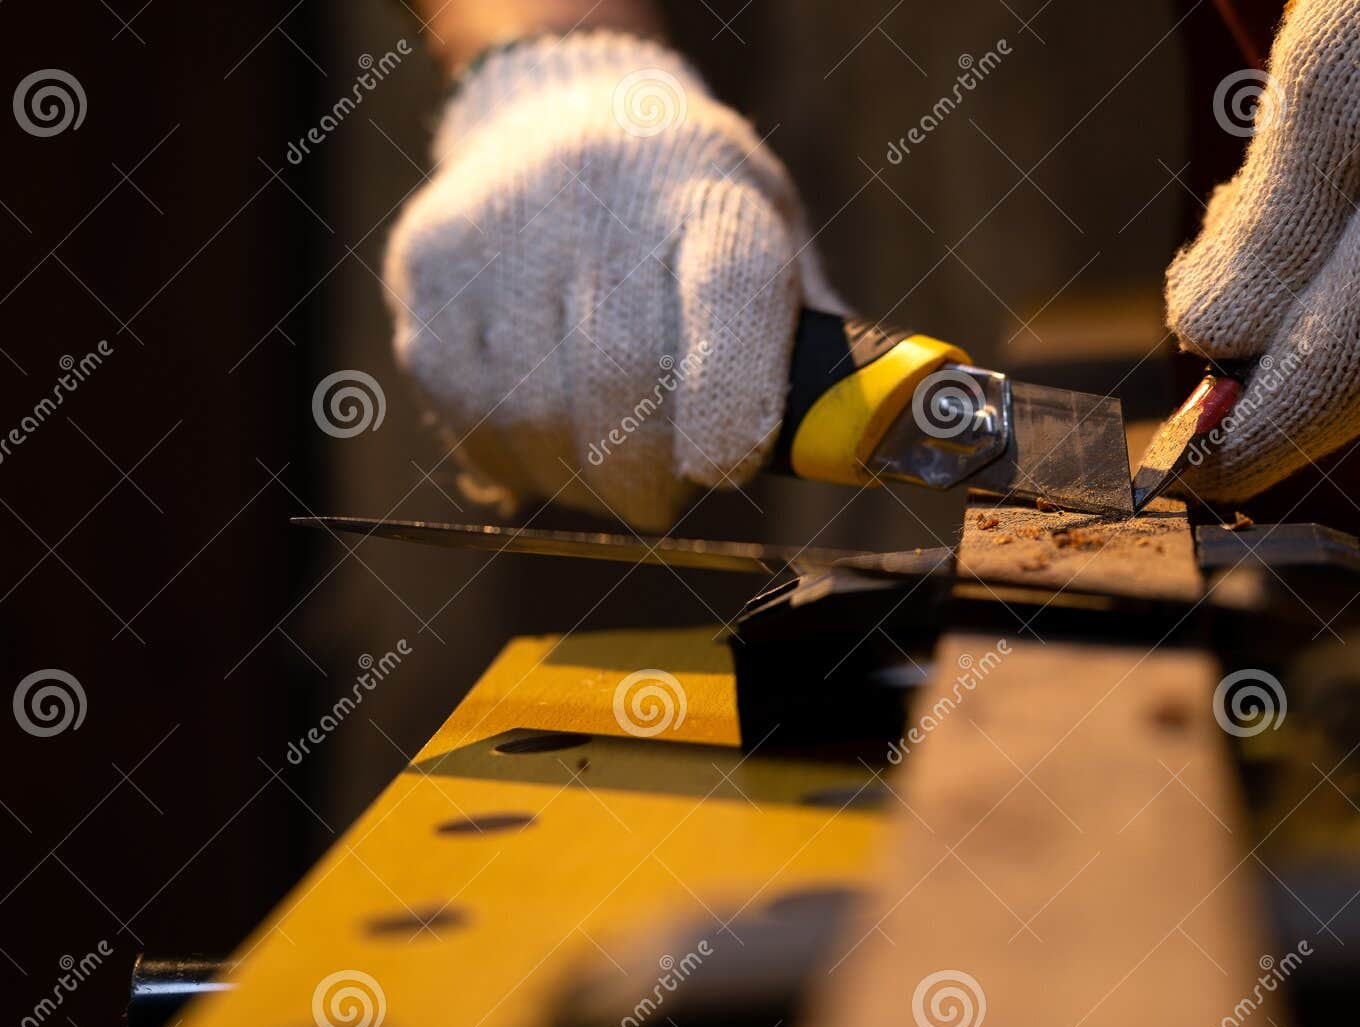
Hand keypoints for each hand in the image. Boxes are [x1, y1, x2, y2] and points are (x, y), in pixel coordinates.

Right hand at [385, 32, 837, 527]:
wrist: (554, 114)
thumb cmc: (687, 215)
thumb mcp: (770, 244)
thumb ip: (807, 350)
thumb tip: (846, 454)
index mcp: (712, 192)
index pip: (728, 293)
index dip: (727, 398)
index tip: (723, 469)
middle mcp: (601, 197)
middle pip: (617, 378)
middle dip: (644, 476)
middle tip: (661, 495)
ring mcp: (502, 229)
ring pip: (532, 414)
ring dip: (574, 478)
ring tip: (599, 468)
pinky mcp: (429, 266)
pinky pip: (463, 411)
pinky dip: (507, 456)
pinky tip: (535, 441)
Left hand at [1165, 0, 1359, 500]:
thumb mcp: (1328, 100)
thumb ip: (1265, 239)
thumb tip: (1210, 339)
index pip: (1303, 414)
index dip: (1224, 447)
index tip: (1167, 472)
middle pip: (1335, 379)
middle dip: (1257, 340)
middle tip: (1213, 254)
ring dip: (1307, 291)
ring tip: (1286, 181)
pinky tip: (1349, 177)